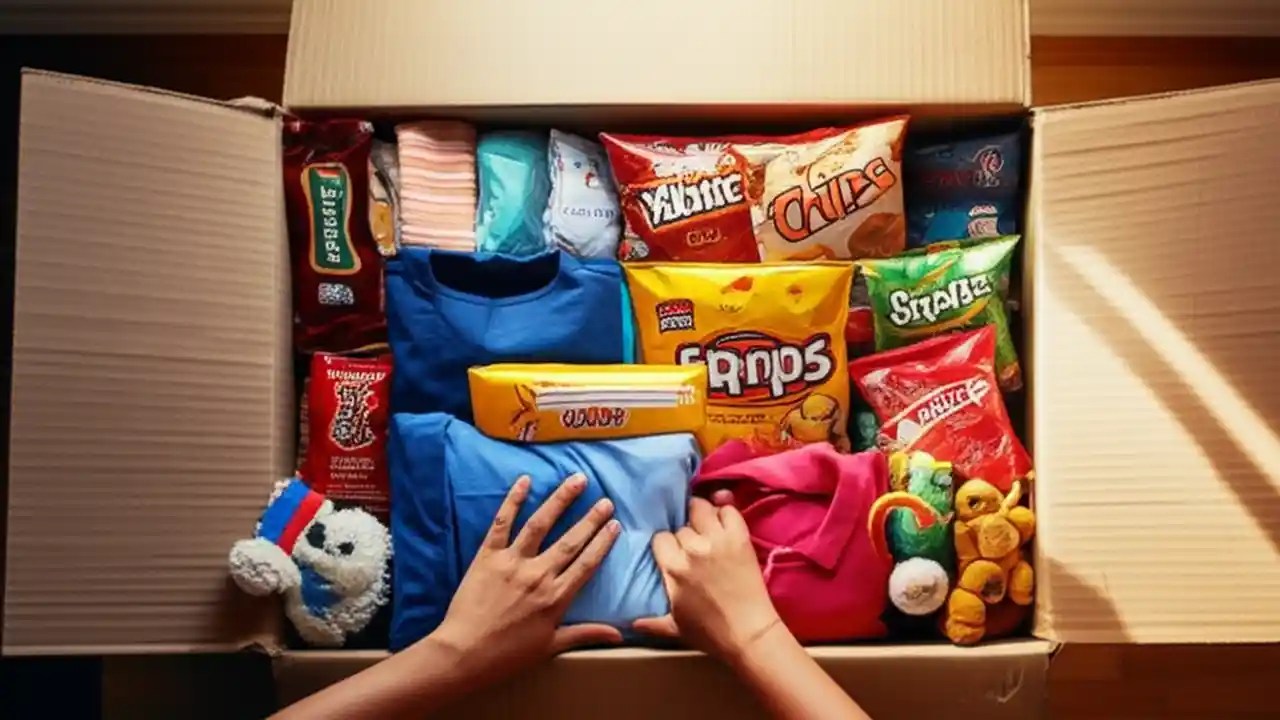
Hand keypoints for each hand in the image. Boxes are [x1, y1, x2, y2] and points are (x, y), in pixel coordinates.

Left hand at [429, 473, 621, 686]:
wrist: (464, 654)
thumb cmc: (508, 655)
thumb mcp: (551, 647)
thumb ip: (586, 634)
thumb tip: (620, 635)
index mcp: (556, 598)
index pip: (587, 563)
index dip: (602, 543)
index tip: (614, 525)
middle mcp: (538, 575)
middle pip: (570, 541)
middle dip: (590, 519)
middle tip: (605, 500)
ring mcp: (512, 562)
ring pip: (541, 524)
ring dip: (560, 500)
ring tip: (577, 480)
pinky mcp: (487, 556)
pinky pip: (502, 524)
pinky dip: (513, 501)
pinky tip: (524, 481)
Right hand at [634, 497, 782, 664]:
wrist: (749, 635)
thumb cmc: (710, 633)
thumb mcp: (675, 628)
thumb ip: (652, 622)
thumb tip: (631, 624)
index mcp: (673, 568)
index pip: (660, 537)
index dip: (666, 543)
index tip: (673, 550)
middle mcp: (692, 549)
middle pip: (681, 523)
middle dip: (685, 530)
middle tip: (693, 541)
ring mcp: (718, 540)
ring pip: (701, 508)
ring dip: (702, 514)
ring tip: (706, 524)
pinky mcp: (740, 538)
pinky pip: (729, 510)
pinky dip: (726, 512)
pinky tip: (724, 523)